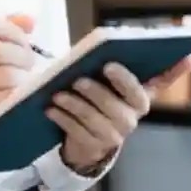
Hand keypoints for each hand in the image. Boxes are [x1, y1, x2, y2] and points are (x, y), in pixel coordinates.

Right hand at [0, 12, 37, 150]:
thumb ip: (6, 30)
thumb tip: (29, 21)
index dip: (8, 29)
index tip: (22, 40)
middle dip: (22, 55)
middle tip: (30, 63)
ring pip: (3, 74)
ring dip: (22, 77)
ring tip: (25, 79)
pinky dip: (14, 96)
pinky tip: (16, 96)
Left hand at [48, 54, 190, 173]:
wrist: (94, 137)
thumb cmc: (104, 101)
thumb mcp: (114, 87)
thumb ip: (117, 70)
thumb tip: (108, 43)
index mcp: (139, 101)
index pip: (138, 91)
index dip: (125, 79)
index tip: (108, 65)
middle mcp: (130, 120)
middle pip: (114, 107)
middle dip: (95, 92)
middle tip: (77, 80)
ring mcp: (113, 136)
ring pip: (93, 120)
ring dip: (74, 105)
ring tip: (57, 94)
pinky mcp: (93, 147)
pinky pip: (77, 132)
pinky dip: (63, 118)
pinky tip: (50, 109)